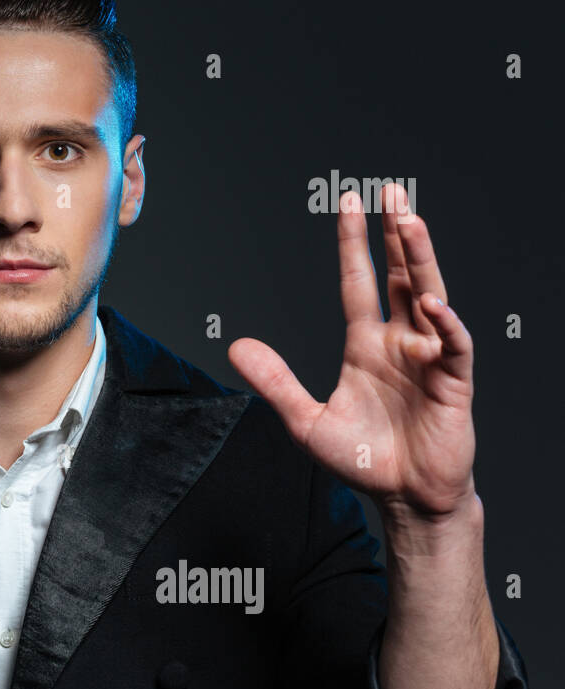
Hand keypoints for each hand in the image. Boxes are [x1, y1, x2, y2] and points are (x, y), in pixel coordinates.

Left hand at [227, 184, 475, 523]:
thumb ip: (274, 382)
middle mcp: (398, 343)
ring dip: (419, 258)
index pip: (358, 282)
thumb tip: (236, 346)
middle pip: (397, 275)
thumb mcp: (305, 420)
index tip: (347, 205)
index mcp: (365, 346)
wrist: (404, 497)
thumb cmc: (363, 459)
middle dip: (394, 233)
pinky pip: (452, 345)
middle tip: (388, 191)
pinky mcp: (452, 382)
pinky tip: (430, 303)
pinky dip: (444, 323)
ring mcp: (428, 358)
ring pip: (427, 295)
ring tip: (409, 220)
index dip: (353, 245)